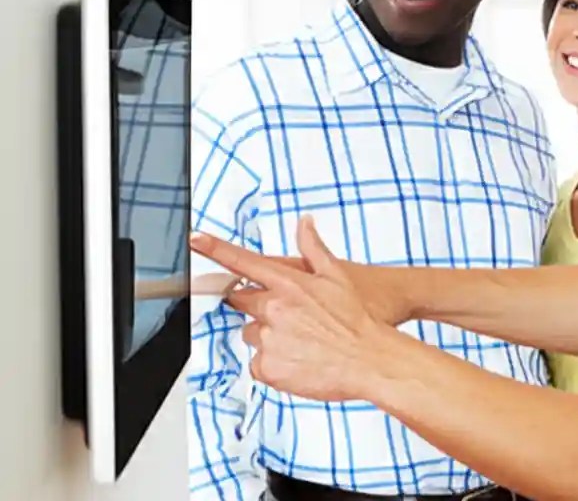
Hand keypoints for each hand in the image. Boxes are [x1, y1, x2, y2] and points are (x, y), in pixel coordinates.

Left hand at [189, 216, 399, 400]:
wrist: (370, 360)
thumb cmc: (358, 319)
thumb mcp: (338, 275)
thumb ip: (314, 248)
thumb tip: (304, 222)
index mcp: (289, 283)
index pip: (245, 262)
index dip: (216, 249)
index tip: (195, 240)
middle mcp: (274, 309)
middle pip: (242, 302)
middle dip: (257, 307)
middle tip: (286, 317)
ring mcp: (269, 339)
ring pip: (251, 334)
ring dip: (267, 337)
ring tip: (300, 343)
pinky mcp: (268, 368)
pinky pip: (257, 364)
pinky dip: (272, 364)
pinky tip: (297, 361)